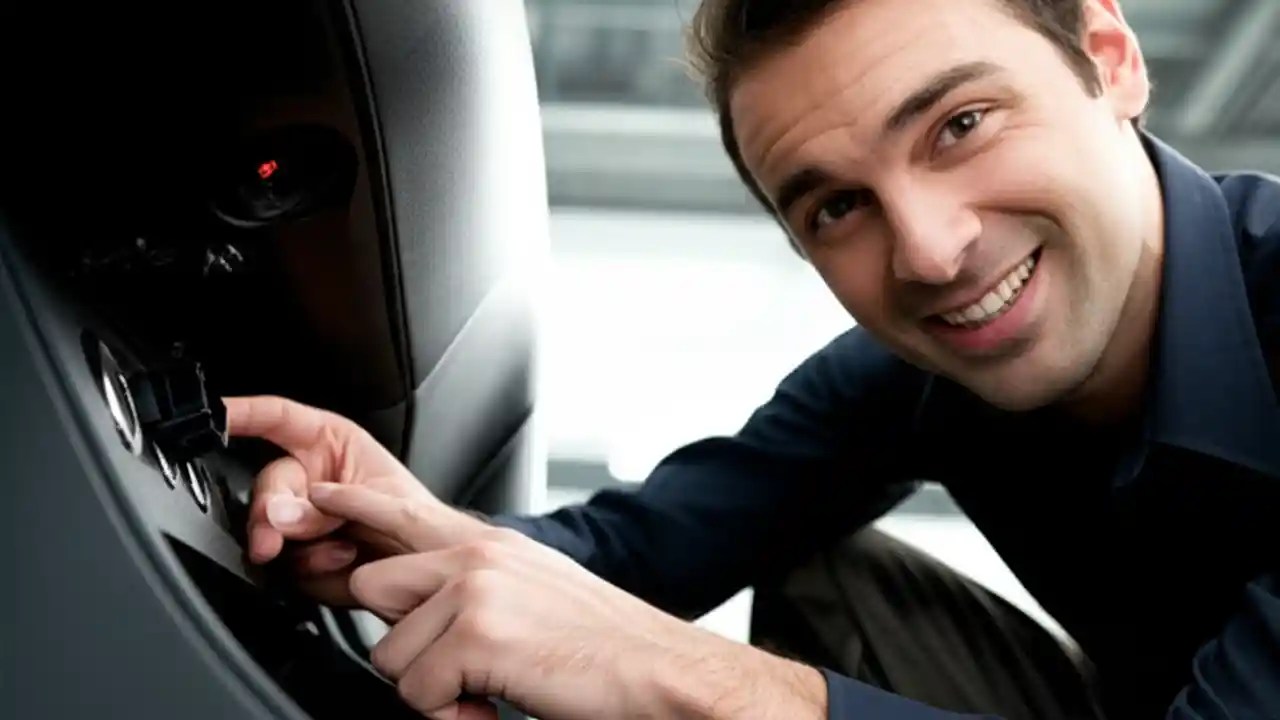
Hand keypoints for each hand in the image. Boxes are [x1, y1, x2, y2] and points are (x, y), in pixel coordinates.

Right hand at [224, 395, 482, 605]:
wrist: (431, 570)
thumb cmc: (419, 521)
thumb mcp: (384, 500)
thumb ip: (332, 504)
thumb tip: (280, 512)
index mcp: (330, 444)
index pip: (277, 418)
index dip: (243, 413)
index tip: (215, 413)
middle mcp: (310, 477)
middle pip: (267, 484)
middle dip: (271, 513)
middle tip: (276, 536)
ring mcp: (301, 518)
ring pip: (269, 527)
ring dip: (300, 545)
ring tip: (342, 550)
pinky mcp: (298, 555)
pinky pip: (283, 562)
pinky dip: (311, 567)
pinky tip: (342, 562)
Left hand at [307, 481, 828, 719]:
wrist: (658, 670)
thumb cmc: (602, 641)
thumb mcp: (534, 588)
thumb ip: (476, 583)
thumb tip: (431, 609)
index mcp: (490, 543)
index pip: (402, 510)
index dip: (352, 504)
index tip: (316, 494)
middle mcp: (475, 555)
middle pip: (373, 588)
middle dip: (403, 641)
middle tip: (457, 665)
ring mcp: (473, 590)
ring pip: (390, 654)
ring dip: (432, 688)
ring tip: (489, 688)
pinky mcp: (476, 635)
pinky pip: (418, 694)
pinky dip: (452, 715)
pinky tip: (493, 705)